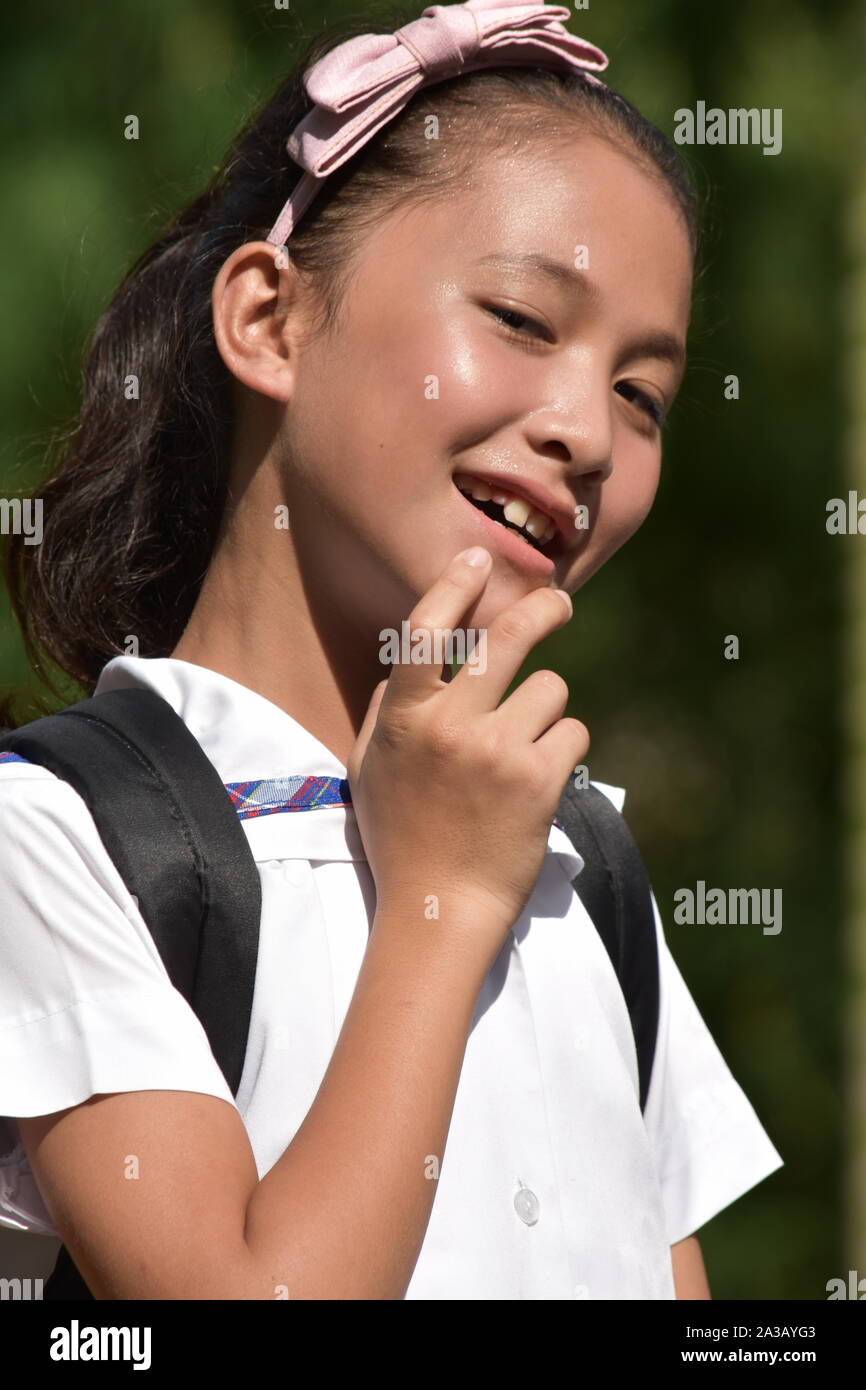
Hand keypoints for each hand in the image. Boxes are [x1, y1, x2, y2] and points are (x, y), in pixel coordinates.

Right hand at [347, 547, 588, 972]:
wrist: (441, 907)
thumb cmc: (401, 838)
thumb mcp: (369, 769)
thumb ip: (386, 712)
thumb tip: (408, 664)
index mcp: (403, 719)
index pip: (426, 632)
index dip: (453, 585)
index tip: (477, 557)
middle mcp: (449, 727)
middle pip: (507, 638)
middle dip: (541, 609)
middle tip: (560, 602)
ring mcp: (496, 752)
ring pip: (550, 689)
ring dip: (545, 710)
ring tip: (523, 751)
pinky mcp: (539, 781)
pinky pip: (572, 732)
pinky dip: (562, 749)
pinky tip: (539, 780)